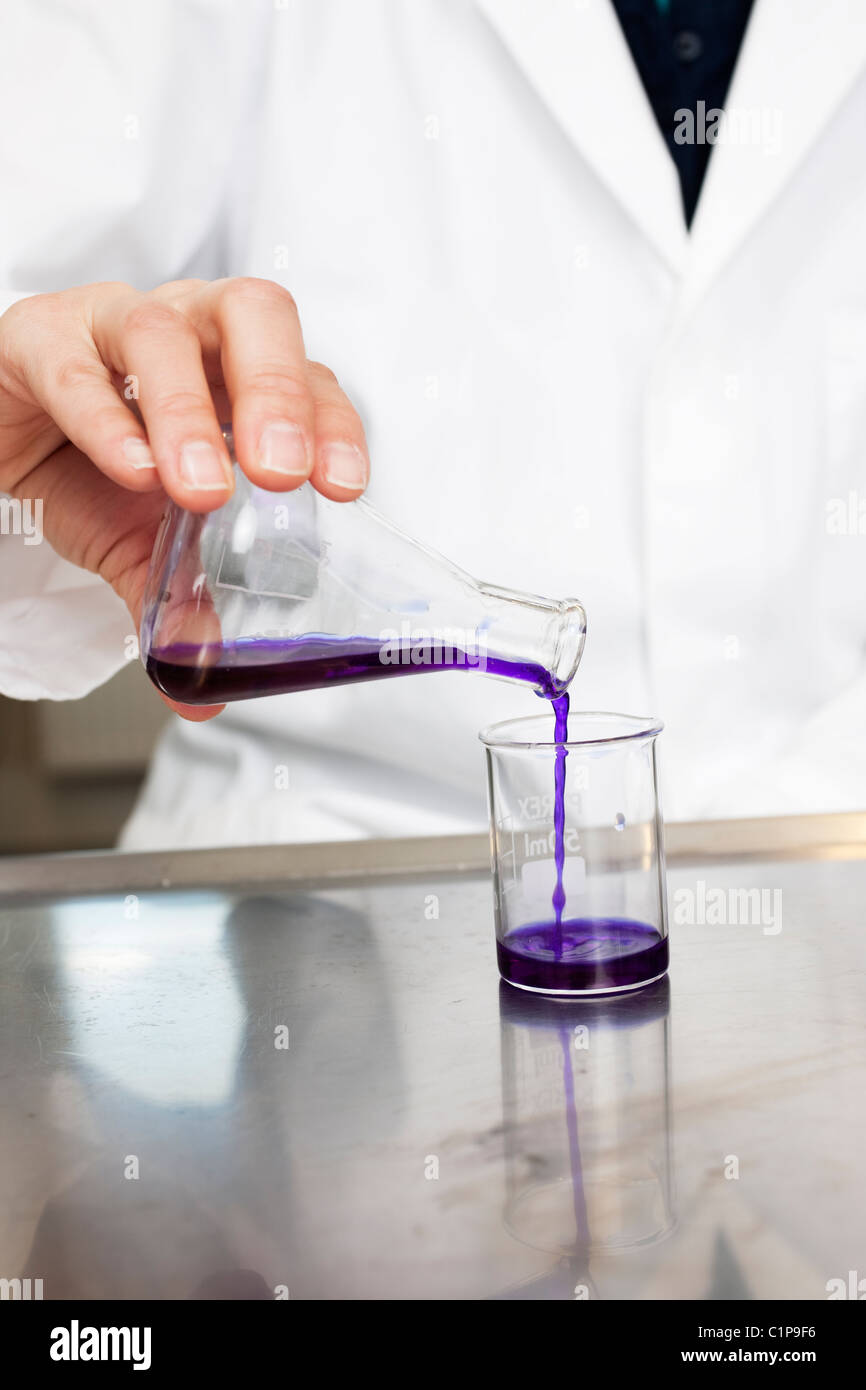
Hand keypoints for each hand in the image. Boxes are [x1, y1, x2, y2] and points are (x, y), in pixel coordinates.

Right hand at [0, 277, 369, 716]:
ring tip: (201, 491)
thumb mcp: (144, 545)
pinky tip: (129, 469)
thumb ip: (178, 604)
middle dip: (278, 393)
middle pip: (255, 315)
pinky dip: (104, 420)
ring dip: (188, 415)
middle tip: (281, 475)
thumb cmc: (90, 469)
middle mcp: (192, 330)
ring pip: (164, 332)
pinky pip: (75, 365)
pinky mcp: (40, 337)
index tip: (341, 487)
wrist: (2, 442)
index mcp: (239, 372)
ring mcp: (115, 321)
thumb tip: (202, 694)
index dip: (333, 426)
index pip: (311, 377)